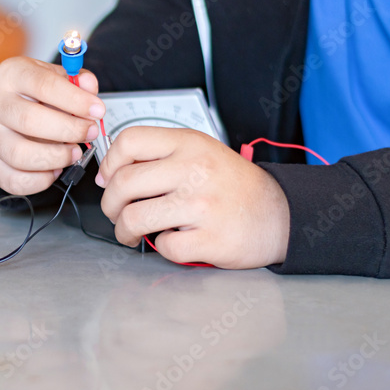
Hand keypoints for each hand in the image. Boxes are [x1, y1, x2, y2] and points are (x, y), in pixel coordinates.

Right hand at [0, 57, 105, 195]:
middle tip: (89, 133)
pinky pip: (14, 180)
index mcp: (11, 75)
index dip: (74, 100)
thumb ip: (76, 81)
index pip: (42, 85)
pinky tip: (55, 169)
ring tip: (74, 153)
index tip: (97, 110)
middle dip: (68, 130)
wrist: (6, 107)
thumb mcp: (55, 76)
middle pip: (29, 120)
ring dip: (55, 157)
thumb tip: (89, 87)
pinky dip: (40, 180)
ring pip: (19, 154)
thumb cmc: (34, 93)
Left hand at [96, 127, 290, 268]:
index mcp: (189, 144)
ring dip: (124, 230)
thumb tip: (108, 175)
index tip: (108, 179)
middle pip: (123, 184)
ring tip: (132, 232)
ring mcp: (203, 205)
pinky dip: (162, 248)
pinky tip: (173, 240)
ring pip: (135, 218)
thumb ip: (158, 157)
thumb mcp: (200, 153)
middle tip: (116, 213)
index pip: (129, 141)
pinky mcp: (211, 238)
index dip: (109, 163)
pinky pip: (164, 247)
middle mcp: (195, 170)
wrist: (280, 214)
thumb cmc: (232, 186)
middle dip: (110, 205)